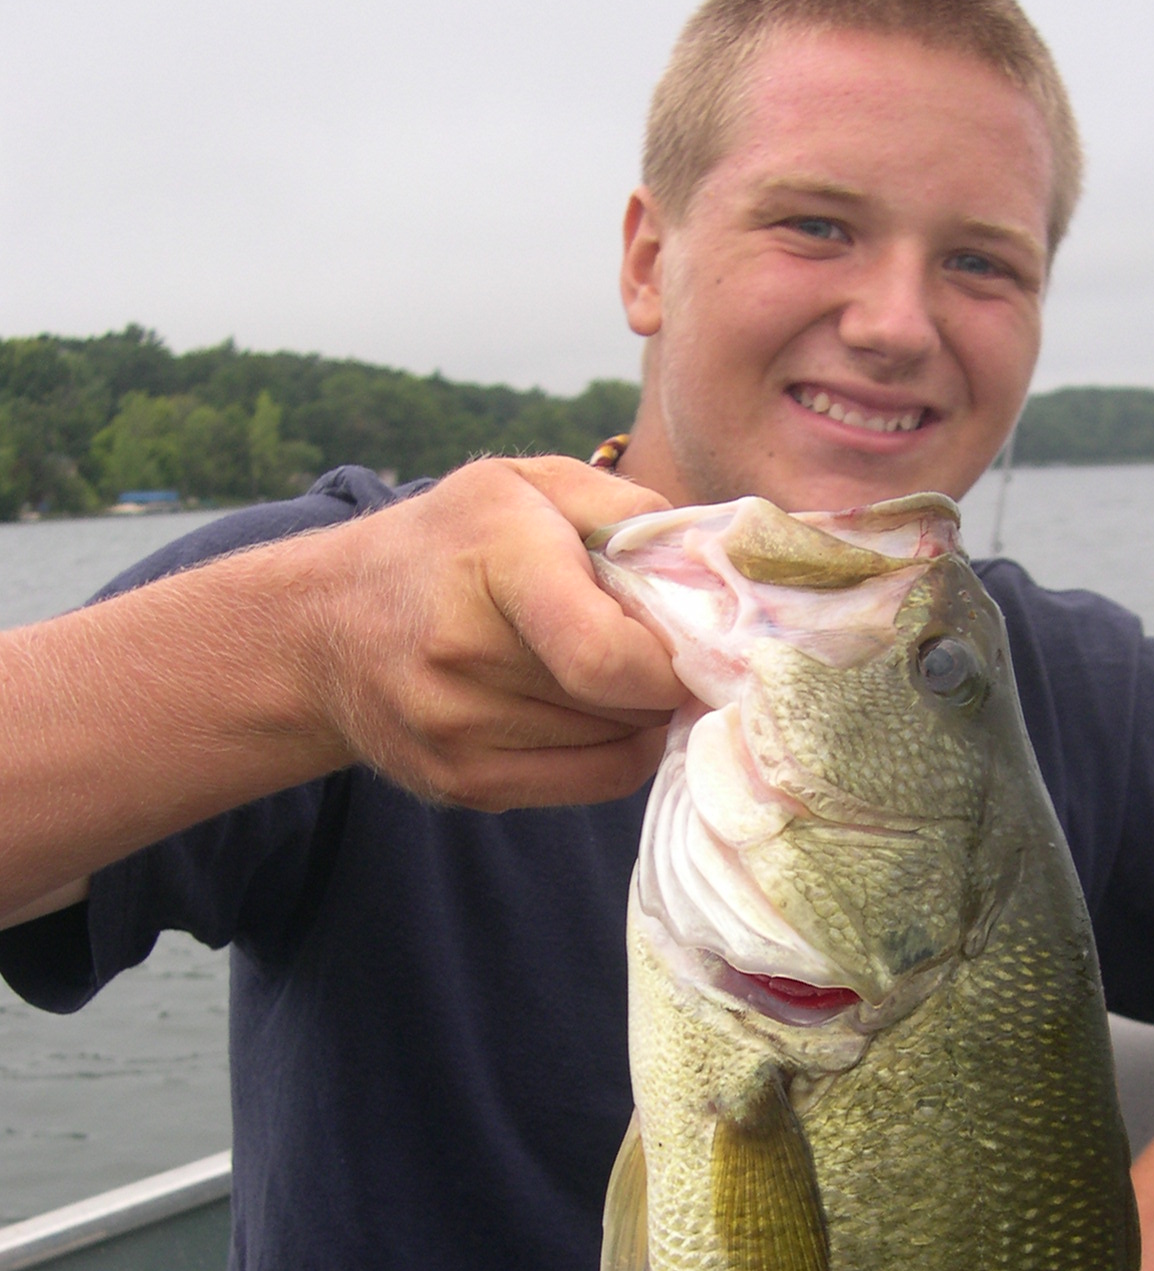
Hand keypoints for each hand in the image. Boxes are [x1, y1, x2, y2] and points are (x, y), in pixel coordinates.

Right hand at [300, 455, 685, 808]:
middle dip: (662, 676)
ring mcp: (457, 730)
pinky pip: (594, 784)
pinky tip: (595, 714)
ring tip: (606, 669)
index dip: (670, 660)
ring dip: (638, 713)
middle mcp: (464, 653)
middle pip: (626, 702)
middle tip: (650, 644)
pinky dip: (617, 750)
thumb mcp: (526, 487)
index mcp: (494, 562)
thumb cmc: (448, 545)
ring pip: (620, 745)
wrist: (321, 628)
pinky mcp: (462, 784)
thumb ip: (626, 509)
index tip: (684, 638)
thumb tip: (716, 566)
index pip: (608, 656)